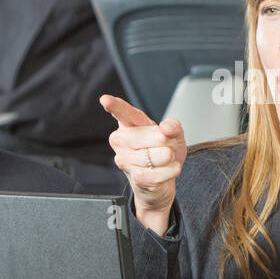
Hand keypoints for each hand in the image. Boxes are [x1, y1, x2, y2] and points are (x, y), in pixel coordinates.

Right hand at [99, 94, 185, 235]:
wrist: (162, 178)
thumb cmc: (163, 151)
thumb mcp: (174, 134)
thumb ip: (173, 126)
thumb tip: (166, 128)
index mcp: (130, 124)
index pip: (124, 113)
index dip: (115, 106)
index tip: (105, 100)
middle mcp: (122, 140)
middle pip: (154, 136)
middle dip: (168, 142)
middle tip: (166, 146)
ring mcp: (125, 159)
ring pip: (158, 156)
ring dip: (170, 159)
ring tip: (164, 160)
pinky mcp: (134, 177)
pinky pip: (157, 173)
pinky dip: (169, 172)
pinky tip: (166, 170)